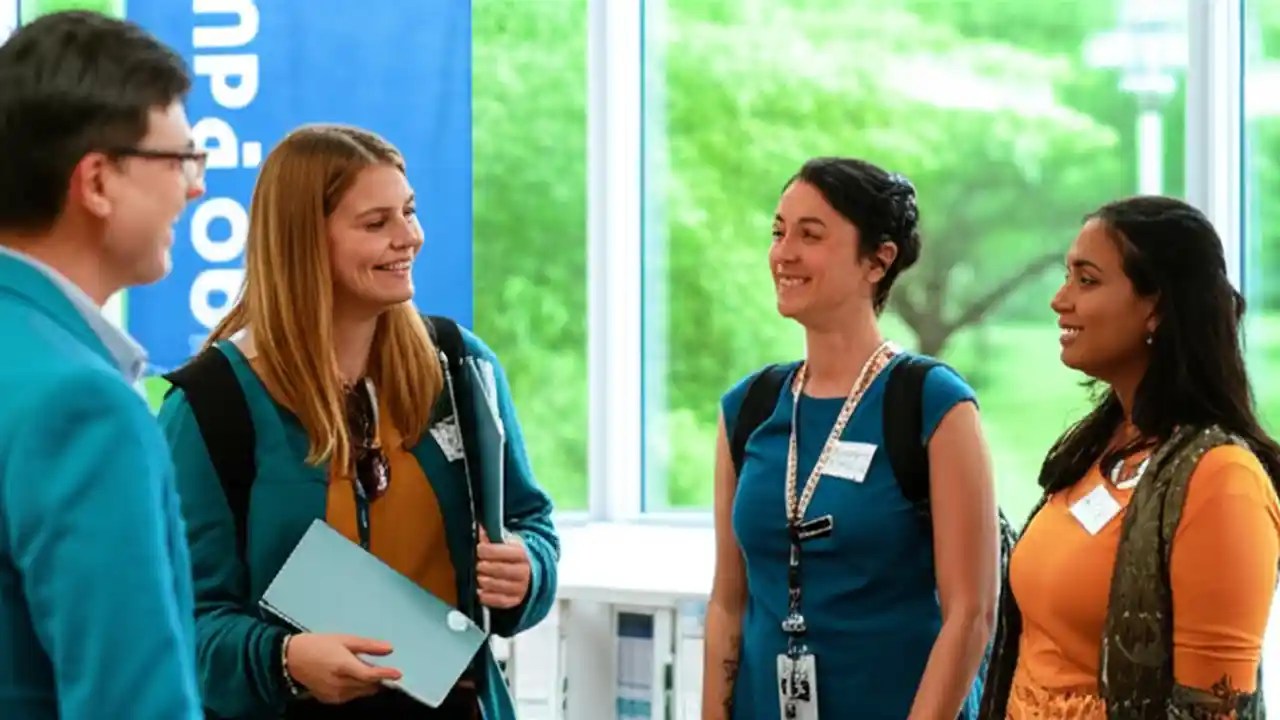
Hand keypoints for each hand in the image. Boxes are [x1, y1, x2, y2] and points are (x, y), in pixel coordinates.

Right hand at [284, 633, 401, 704]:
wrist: (292, 659)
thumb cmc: (318, 645)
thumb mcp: (344, 640)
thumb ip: (368, 646)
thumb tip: (389, 649)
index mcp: (342, 666)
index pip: (370, 675)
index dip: (386, 675)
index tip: (398, 673)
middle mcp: (339, 683)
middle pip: (368, 685)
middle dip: (376, 677)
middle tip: (375, 665)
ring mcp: (334, 694)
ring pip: (361, 692)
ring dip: (367, 683)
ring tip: (357, 668)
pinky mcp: (330, 700)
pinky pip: (351, 696)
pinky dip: (356, 688)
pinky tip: (349, 677)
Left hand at [476, 528, 531, 608]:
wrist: (530, 571)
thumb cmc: (513, 556)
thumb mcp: (506, 543)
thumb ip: (492, 537)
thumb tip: (478, 529)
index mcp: (522, 554)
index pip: (504, 552)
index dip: (488, 550)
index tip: (479, 549)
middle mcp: (524, 571)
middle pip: (500, 570)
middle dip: (484, 567)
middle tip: (477, 564)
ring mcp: (521, 587)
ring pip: (499, 585)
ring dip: (484, 581)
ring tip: (478, 576)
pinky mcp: (516, 600)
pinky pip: (500, 601)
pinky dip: (487, 597)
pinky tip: (480, 591)